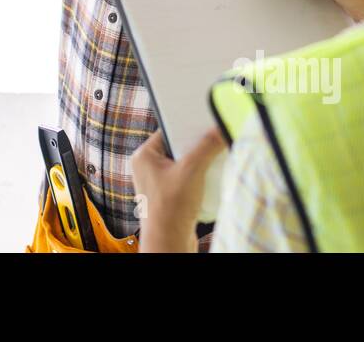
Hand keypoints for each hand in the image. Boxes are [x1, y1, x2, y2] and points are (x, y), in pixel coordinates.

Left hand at [131, 127, 225, 252]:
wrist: (169, 241)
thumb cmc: (169, 208)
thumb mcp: (191, 170)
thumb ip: (207, 146)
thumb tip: (219, 128)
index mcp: (144, 155)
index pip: (168, 130)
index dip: (187, 126)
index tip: (205, 121)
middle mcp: (148, 167)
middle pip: (178, 147)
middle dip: (196, 146)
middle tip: (214, 141)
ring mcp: (158, 182)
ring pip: (184, 163)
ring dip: (200, 162)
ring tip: (214, 159)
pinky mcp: (170, 195)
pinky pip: (187, 178)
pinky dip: (199, 177)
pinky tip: (211, 176)